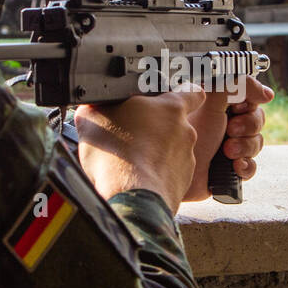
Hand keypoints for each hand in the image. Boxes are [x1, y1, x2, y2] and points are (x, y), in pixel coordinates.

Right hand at [74, 87, 205, 213]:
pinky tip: (137, 178)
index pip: (192, 93)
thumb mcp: (95, 116)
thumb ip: (102, 106)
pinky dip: (156, 174)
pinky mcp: (183, 183)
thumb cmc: (116, 152)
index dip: (184, 95)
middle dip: (157, 130)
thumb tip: (95, 106)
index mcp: (170, 108)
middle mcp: (185, 132)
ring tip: (130, 161)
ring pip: (172, 151)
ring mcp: (186, 159)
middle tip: (132, 136)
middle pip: (175, 125)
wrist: (129, 195)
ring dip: (156, 153)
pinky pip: (169, 173)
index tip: (171, 101)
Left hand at [183, 76, 274, 201]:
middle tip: (231, 129)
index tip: (244, 105)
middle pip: (257, 119)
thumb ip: (237, 85)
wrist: (173, 168)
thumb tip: (266, 93)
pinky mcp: (228, 169)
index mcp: (220, 104)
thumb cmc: (187, 130)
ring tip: (227, 151)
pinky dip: (246, 166)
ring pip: (257, 143)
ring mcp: (229, 147)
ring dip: (246, 146)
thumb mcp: (211, 98)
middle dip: (248, 125)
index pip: (250, 96)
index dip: (252, 99)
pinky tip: (235, 165)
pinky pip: (251, 167)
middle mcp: (225, 124)